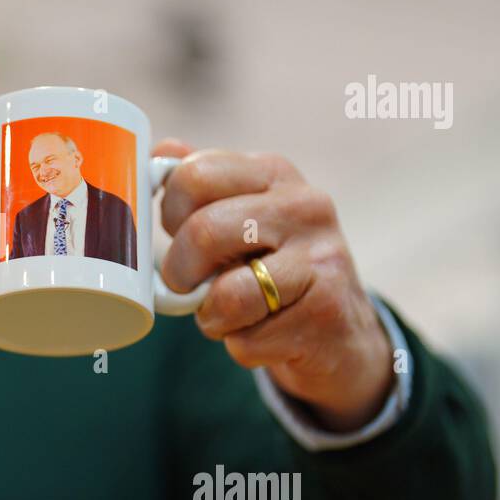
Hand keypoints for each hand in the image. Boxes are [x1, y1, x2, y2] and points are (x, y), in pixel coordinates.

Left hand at [155, 138, 393, 431]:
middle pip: (203, 232)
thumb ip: (199, 187)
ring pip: (227, 295)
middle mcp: (304, 205)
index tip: (179, 234)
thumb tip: (158, 153)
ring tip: (229, 314)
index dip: (170, 215)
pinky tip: (266, 335)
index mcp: (272, 172)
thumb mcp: (239, 217)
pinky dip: (241, 346)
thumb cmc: (272, 270)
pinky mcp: (327, 311)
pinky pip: (248, 340)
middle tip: (188, 286)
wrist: (340, 334)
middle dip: (180, 272)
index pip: (193, 175)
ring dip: (211, 317)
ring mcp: (322, 258)